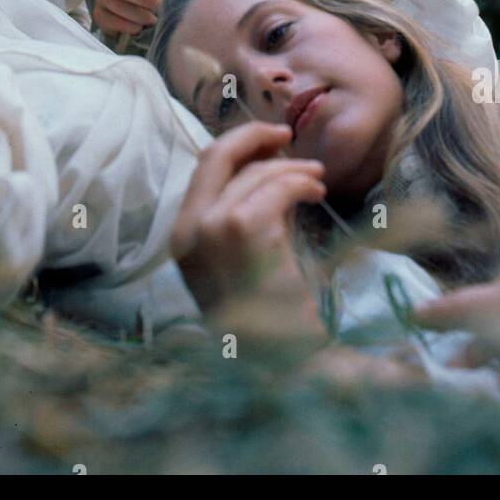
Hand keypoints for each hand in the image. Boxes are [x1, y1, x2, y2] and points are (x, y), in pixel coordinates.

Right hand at [171, 121, 327, 339]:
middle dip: (254, 136)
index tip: (266, 142)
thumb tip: (270, 170)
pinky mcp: (242, 230)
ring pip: (255, 172)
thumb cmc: (266, 320)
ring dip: (292, 167)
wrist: (280, 364)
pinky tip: (316, 194)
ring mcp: (211, 229)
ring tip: (317, 180)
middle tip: (285, 134)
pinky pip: (276, 188)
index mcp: (182, 239)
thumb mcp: (241, 260)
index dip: (236, 147)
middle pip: (216, 155)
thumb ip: (244, 216)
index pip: (202, 170)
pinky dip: (300, 183)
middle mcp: (188, 231)